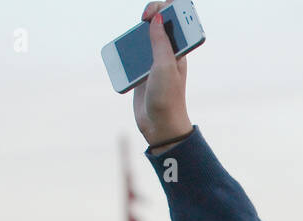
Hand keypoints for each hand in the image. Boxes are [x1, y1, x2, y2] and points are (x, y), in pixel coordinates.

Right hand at [132, 2, 191, 149]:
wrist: (159, 126)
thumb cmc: (168, 98)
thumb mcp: (165, 67)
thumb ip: (161, 42)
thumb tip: (158, 17)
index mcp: (180, 49)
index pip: (176, 19)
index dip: (167, 8)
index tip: (156, 13)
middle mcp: (168, 52)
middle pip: (159, 22)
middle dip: (151, 14)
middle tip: (143, 18)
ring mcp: (154, 61)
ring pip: (143, 37)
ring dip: (135, 34)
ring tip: (133, 42)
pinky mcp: (141, 70)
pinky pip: (132, 53)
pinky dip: (126, 50)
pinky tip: (123, 57)